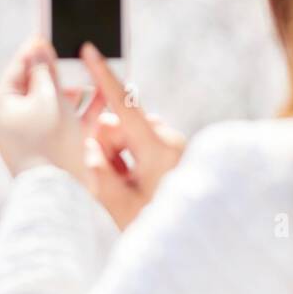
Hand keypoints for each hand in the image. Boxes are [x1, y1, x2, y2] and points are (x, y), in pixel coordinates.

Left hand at [0, 34, 88, 181]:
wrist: (60, 192)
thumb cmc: (50, 142)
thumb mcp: (50, 97)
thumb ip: (45, 70)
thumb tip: (37, 44)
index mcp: (2, 106)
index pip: (16, 69)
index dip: (34, 50)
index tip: (48, 33)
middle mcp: (11, 120)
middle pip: (35, 86)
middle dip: (59, 73)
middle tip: (74, 54)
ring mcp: (29, 135)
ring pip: (53, 104)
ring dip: (74, 91)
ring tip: (93, 78)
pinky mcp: (48, 147)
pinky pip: (63, 121)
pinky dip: (79, 111)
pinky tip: (101, 98)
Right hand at [77, 43, 184, 228]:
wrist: (202, 243)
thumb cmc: (158, 226)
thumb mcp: (121, 206)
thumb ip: (100, 172)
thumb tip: (92, 146)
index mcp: (158, 149)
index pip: (124, 106)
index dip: (104, 77)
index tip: (90, 50)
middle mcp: (170, 140)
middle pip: (119, 126)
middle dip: (107, 148)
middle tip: (113, 183)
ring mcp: (175, 144)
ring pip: (128, 136)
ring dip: (119, 158)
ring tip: (129, 190)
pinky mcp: (176, 150)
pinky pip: (141, 145)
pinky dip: (131, 161)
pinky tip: (138, 186)